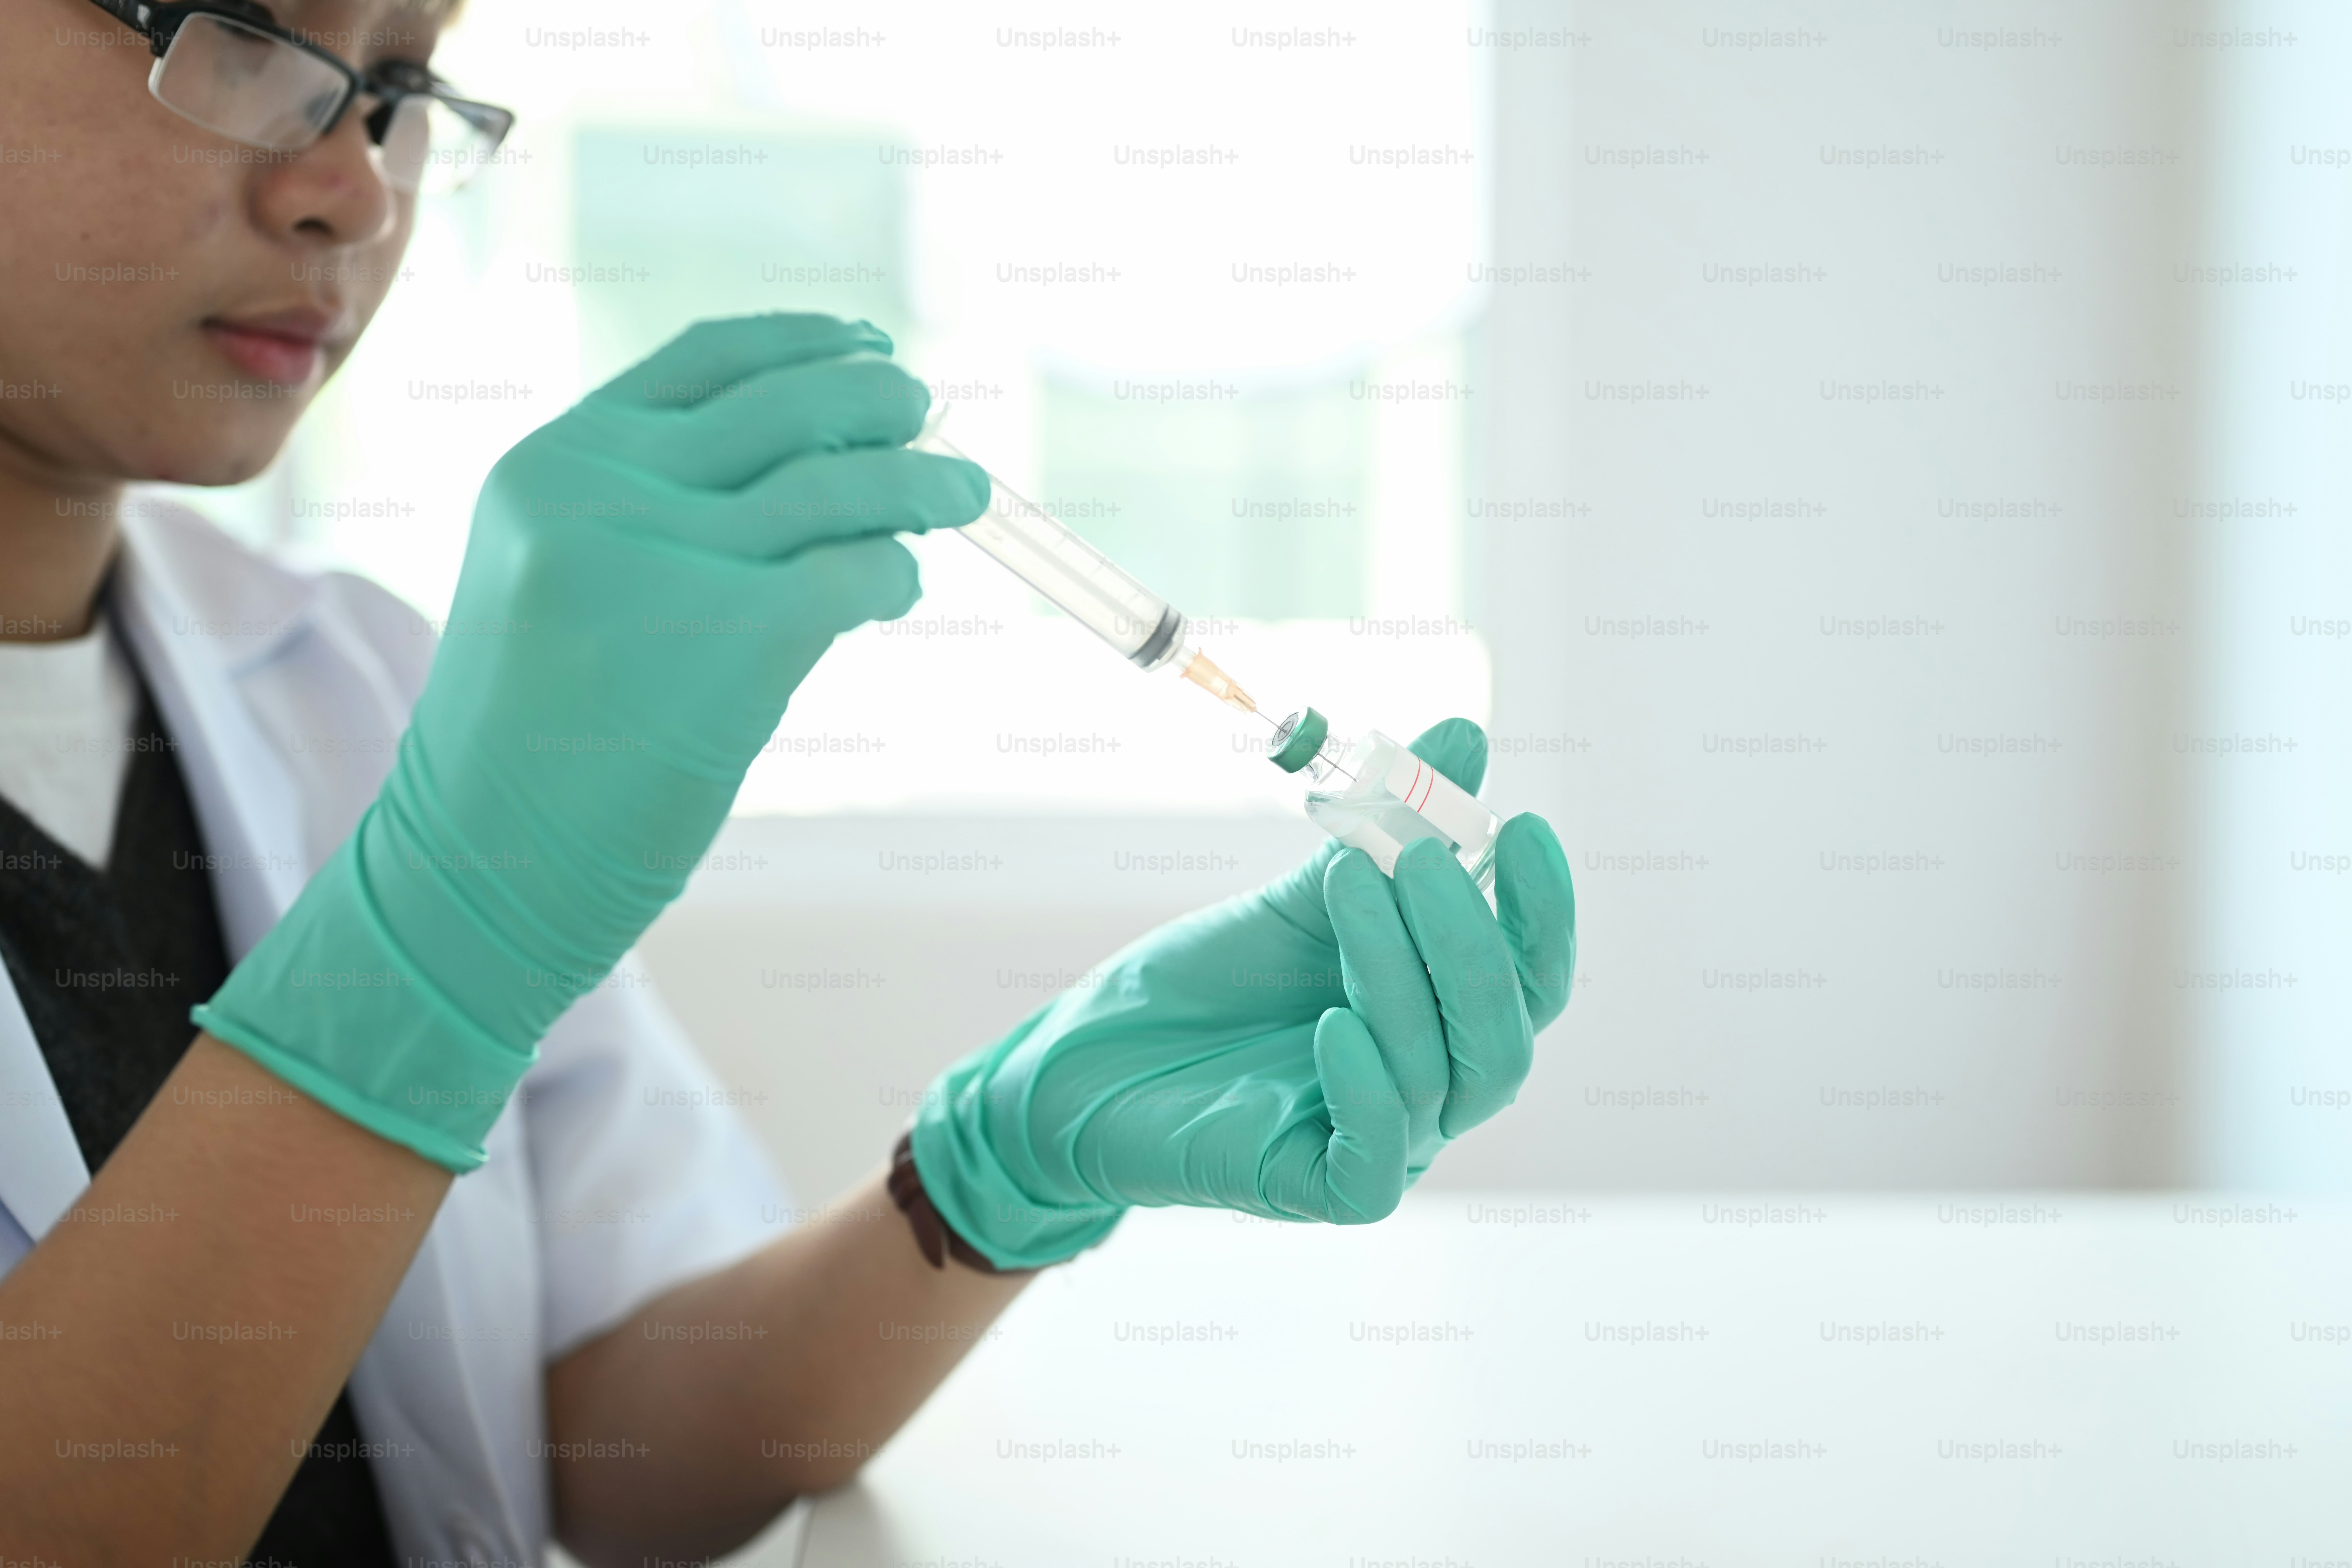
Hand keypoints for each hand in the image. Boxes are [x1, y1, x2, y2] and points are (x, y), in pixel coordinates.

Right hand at [197, 315, 987, 1168]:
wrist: (483, 860)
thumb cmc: (532, 736)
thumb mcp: (554, 576)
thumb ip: (648, 507)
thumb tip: (813, 463)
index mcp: (556, 463)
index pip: (707, 359)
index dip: (804, 343)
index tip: (866, 347)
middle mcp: (603, 493)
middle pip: (789, 407)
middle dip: (880, 403)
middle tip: (932, 416)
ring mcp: (666, 562)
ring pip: (841, 486)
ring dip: (922, 486)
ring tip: (965, 494)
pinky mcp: (733, 638)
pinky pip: (855, 575)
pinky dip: (894, 576)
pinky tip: (895, 592)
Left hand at [911, 719, 1574, 1266]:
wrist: (1094, 1058)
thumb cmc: (1210, 982)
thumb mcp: (1303, 897)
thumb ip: (1388, 832)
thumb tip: (1464, 737)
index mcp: (1446, 1021)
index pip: (1529, 975)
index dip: (1541, 908)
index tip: (1522, 824)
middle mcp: (1435, 1090)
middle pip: (1502, 1031)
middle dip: (1469, 935)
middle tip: (1421, 854)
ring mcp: (1388, 1148)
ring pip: (1438, 1074)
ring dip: (1397, 970)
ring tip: (1347, 881)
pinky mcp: (1324, 1191)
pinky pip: (1376, 1160)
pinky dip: (1365, 1086)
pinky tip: (1331, 1020)